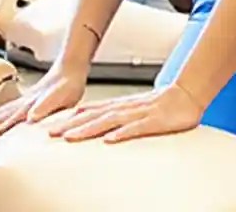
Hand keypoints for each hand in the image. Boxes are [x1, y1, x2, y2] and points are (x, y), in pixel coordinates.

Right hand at [0, 64, 85, 153]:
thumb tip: (31, 117)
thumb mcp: (60, 97)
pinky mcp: (27, 101)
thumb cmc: (67, 85)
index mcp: (26, 107)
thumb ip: (45, 105)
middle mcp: (20, 105)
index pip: (1, 124)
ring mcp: (22, 102)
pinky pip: (6, 112)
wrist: (69, 68)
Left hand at [45, 83, 203, 143]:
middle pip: (93, 116)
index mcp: (118, 106)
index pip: (89, 111)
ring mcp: (138, 114)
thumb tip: (93, 124)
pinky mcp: (153, 121)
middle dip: (71, 125)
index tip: (50, 127)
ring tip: (71, 136)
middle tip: (51, 133)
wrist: (186, 95)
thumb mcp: (132, 110)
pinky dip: (122, 133)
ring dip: (88, 129)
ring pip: (109, 121)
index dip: (69, 119)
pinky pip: (136, 128)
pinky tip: (110, 139)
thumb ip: (113, 116)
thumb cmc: (159, 105)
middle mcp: (124, 108)